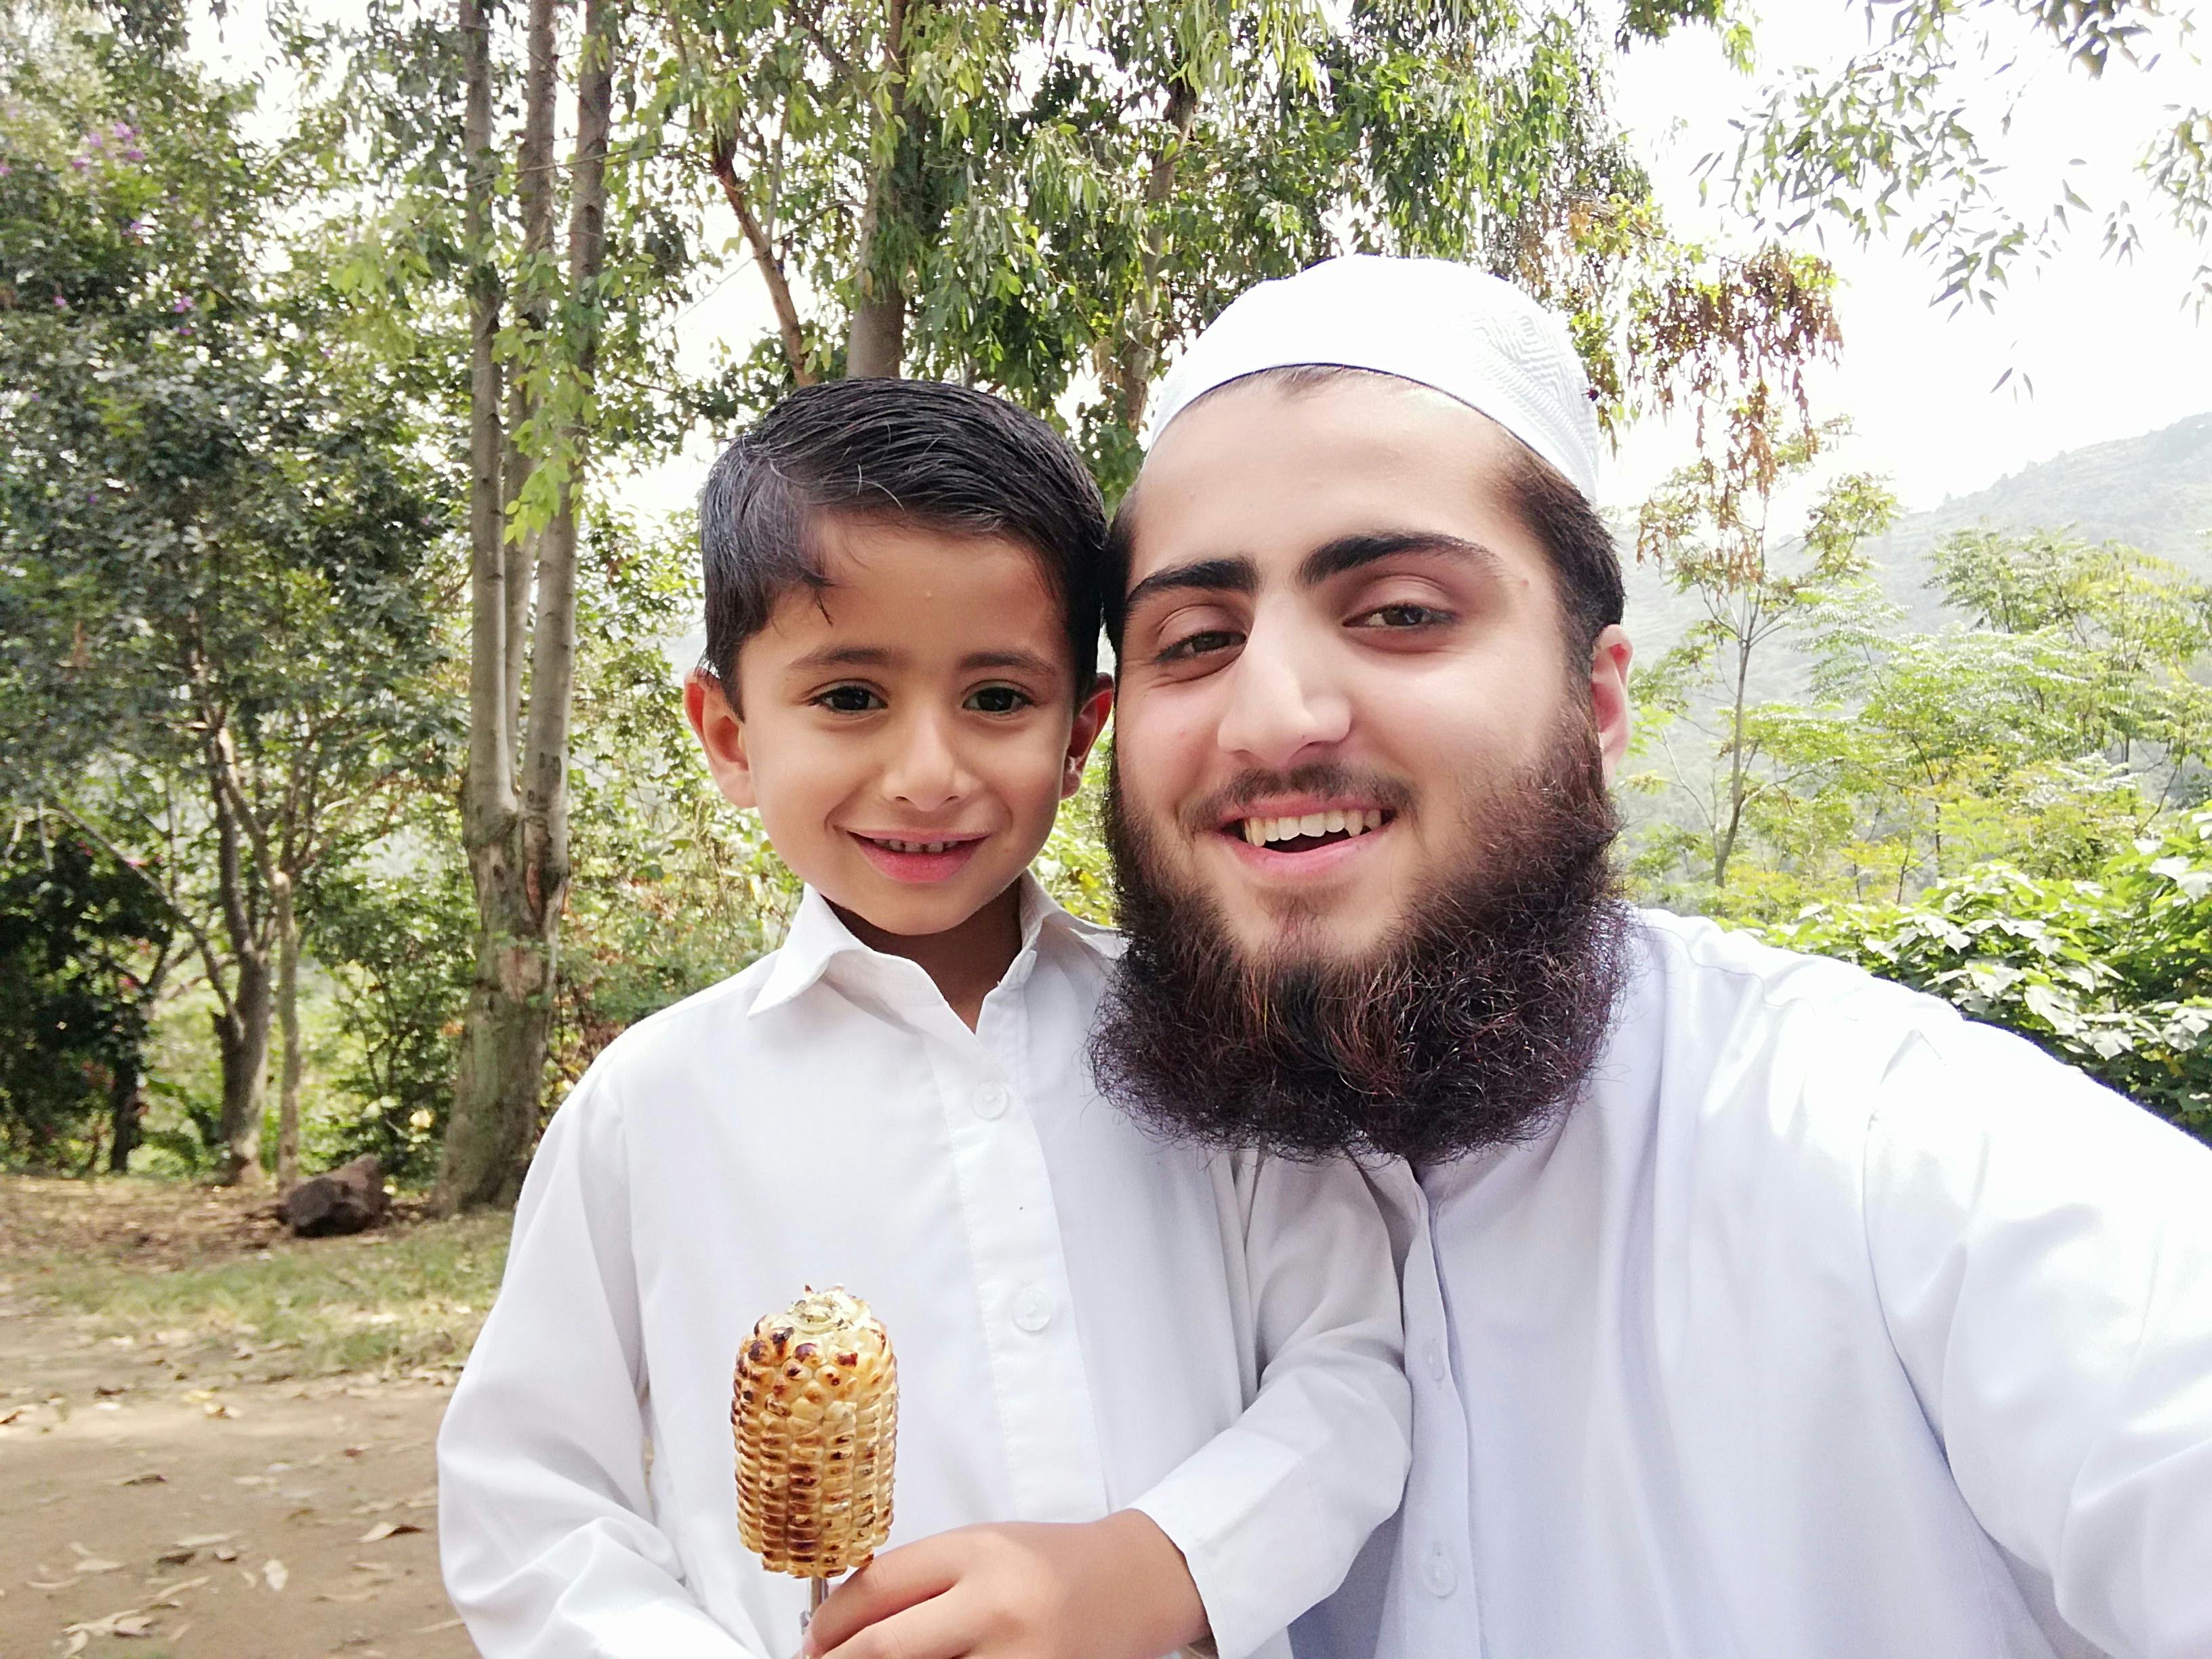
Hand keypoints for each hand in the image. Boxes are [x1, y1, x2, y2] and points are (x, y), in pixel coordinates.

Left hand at [804, 1510, 1207, 1658]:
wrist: (1136, 1584)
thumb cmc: (1054, 1564)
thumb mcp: (983, 1547)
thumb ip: (920, 1579)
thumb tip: (841, 1627)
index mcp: (979, 1554)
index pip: (877, 1590)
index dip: (827, 1624)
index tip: (812, 1643)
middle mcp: (998, 1607)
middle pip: (886, 1650)